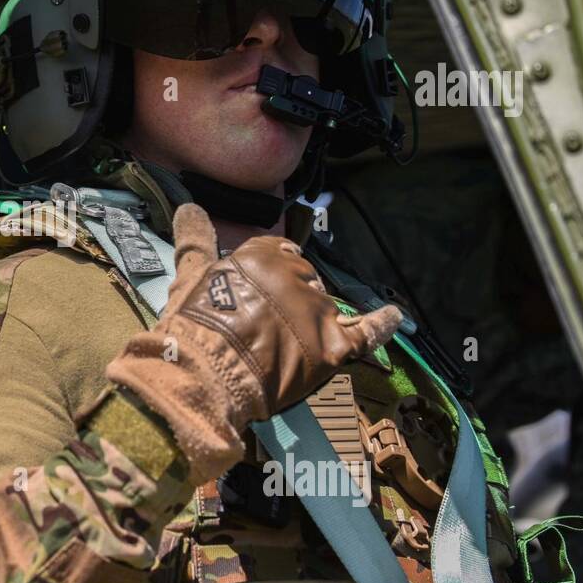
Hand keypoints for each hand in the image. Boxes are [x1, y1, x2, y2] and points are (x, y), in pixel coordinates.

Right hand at [107, 203, 401, 482]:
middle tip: (265, 327)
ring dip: (313, 321)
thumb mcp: (188, 277)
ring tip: (289, 343)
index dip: (273, 276)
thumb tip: (189, 208)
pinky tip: (394, 316)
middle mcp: (295, 275)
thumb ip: (194, 240)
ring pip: (326, 308)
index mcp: (262, 256)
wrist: (204, 374)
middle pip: (305, 283)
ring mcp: (317, 311)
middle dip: (291, 301)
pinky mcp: (331, 347)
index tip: (262, 291)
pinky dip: (382, 324)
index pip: (279, 256)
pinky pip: (366, 332)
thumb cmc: (192, 329)